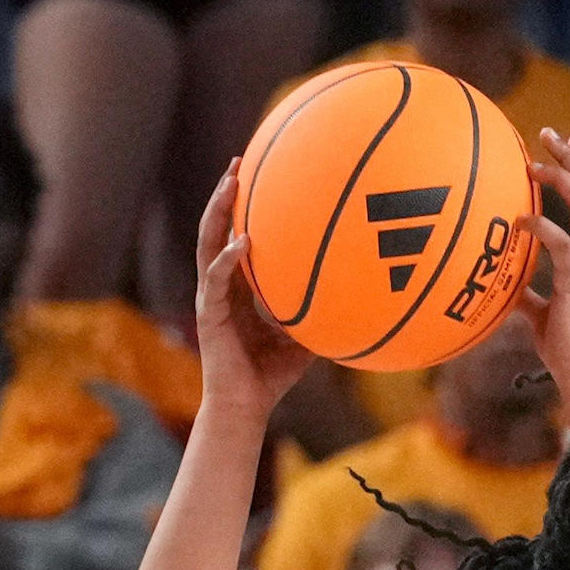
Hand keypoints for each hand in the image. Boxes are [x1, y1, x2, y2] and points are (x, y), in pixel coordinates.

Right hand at [187, 163, 317, 417]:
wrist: (246, 407)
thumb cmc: (273, 374)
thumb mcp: (305, 335)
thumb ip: (322, 310)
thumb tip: (361, 294)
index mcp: (239, 284)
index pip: (236, 234)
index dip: (243, 206)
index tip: (256, 172)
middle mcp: (221, 283)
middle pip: (217, 227)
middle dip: (225, 194)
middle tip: (238, 162)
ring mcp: (212, 296)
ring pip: (208, 243)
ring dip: (218, 212)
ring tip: (230, 184)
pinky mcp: (209, 313)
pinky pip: (216, 279)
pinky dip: (228, 259)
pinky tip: (243, 243)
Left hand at [522, 132, 569, 408]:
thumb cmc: (563, 347)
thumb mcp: (538, 313)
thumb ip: (526, 293)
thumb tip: (502, 287)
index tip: (567, 141)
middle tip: (551, 132)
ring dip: (562, 179)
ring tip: (536, 164)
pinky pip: (562, 243)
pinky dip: (542, 225)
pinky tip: (522, 218)